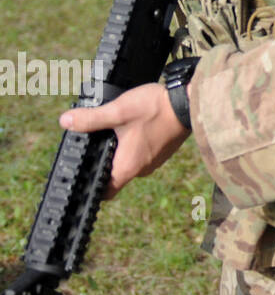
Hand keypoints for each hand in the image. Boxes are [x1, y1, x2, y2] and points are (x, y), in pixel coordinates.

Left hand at [60, 84, 189, 199]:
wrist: (189, 101)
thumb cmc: (156, 109)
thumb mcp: (118, 111)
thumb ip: (91, 119)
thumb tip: (65, 122)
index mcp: (127, 167)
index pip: (105, 192)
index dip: (91, 187)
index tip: (82, 176)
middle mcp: (142, 169)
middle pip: (115, 174)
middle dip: (104, 160)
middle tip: (93, 141)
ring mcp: (155, 160)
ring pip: (129, 162)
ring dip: (120, 150)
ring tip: (114, 130)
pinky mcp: (163, 150)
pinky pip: (142, 154)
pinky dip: (135, 145)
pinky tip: (134, 126)